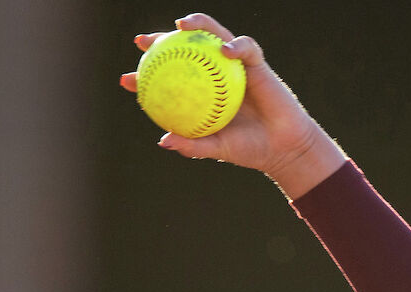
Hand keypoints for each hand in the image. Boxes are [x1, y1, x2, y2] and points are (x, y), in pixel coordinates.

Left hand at [120, 13, 346, 196]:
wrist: (283, 146)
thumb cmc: (249, 149)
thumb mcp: (217, 149)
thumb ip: (192, 145)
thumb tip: (163, 140)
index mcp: (200, 95)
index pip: (168, 81)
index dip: (146, 77)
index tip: (126, 79)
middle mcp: (213, 76)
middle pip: (183, 51)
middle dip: (160, 41)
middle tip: (141, 42)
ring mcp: (233, 66)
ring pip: (212, 37)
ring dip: (197, 25)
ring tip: (180, 24)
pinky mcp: (256, 62)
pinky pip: (245, 48)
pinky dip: (235, 46)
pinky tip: (225, 49)